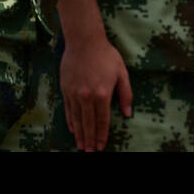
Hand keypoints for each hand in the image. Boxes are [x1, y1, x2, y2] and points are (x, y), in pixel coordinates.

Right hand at [59, 32, 131, 151]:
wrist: (84, 41)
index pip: (102, 121)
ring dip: (79, 135)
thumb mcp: (121, 72)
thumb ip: (126, 94)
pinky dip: (70, 122)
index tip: (101, 146)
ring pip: (77, 120)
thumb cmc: (106, 55)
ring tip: (81, 146)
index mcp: (102, 94)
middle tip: (90, 152)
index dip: (102, 135)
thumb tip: (128, 113)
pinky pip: (68, 110)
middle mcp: (87, 97)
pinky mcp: (66, 90)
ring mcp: (75, 94)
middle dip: (90, 140)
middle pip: (88, 124)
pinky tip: (73, 130)